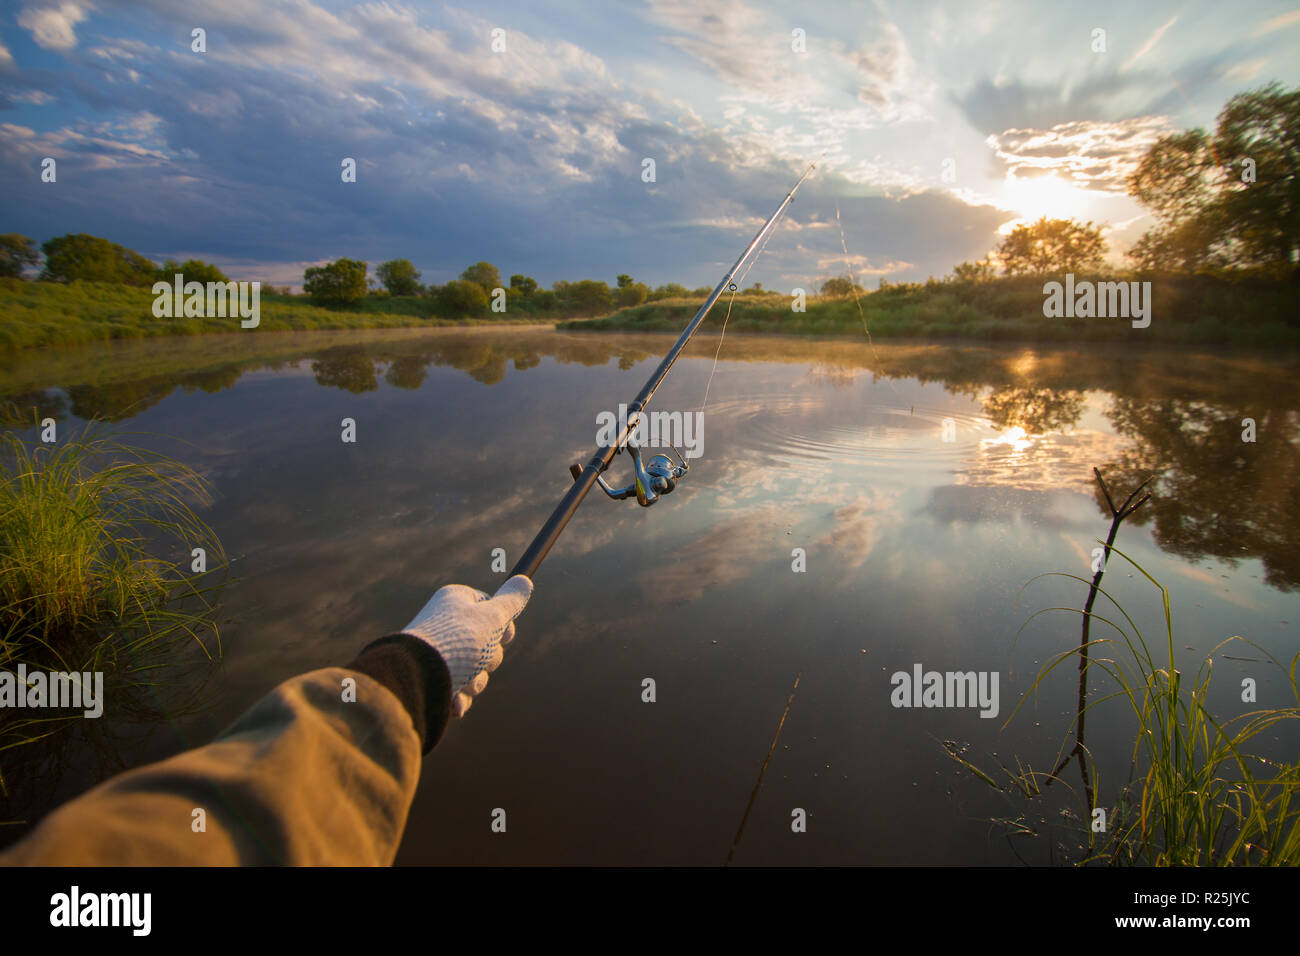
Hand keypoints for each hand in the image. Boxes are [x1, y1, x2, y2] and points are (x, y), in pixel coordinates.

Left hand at [399, 575, 532, 716]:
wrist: (417, 680)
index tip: (503, 634)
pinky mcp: (433, 680)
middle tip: (478, 657)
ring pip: (475, 669)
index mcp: (455, 601)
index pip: (489, 606)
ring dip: (474, 680)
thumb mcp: (491, 618)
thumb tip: (524, 581)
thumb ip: (510, 602)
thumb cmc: (456, 642)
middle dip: (488, 658)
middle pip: (487, 642)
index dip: (502, 623)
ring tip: (461, 680)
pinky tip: (454, 699)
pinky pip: (459, 688)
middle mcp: (446, 625)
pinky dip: (460, 696)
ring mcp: (439, 654)